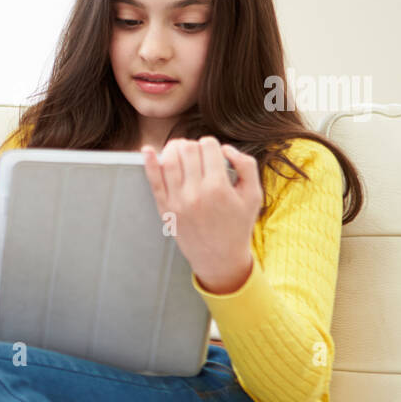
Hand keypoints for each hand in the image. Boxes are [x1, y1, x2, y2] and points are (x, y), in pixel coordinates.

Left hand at [141, 136, 260, 291]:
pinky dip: (148, 162)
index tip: (213, 152)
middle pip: (187, 150)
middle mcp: (195, 192)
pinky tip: (146, 150)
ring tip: (180, 149)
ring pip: (169, 160)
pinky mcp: (165, 208)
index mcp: (219, 187)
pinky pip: (153, 181)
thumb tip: (225, 148)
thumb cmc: (237, 225)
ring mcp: (177, 200)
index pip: (208, 147)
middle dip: (193, 145)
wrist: (219, 257)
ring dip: (174, 148)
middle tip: (197, 152)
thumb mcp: (254, 195)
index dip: (211, 144)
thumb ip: (246, 165)